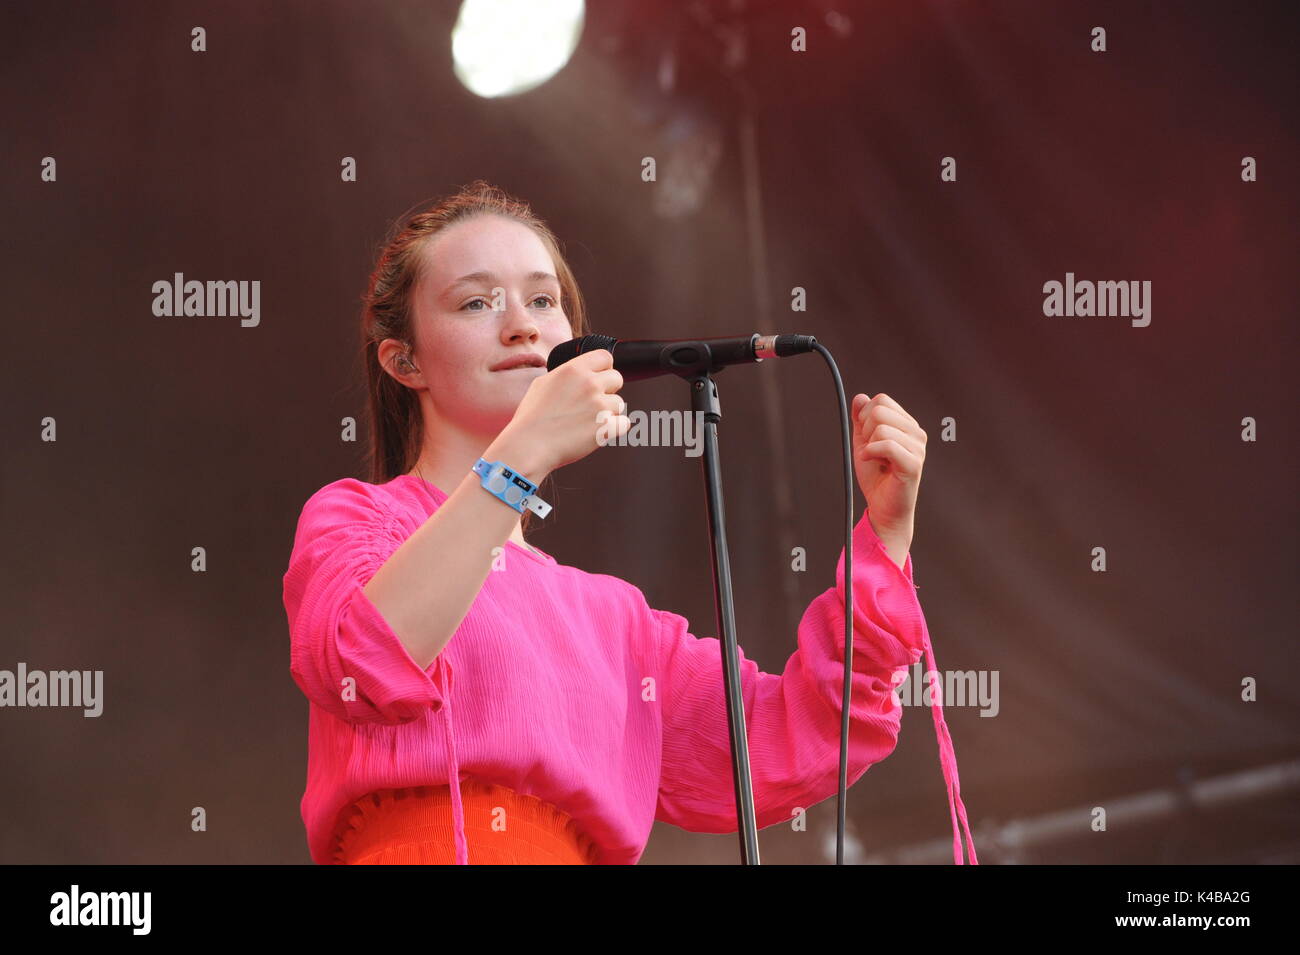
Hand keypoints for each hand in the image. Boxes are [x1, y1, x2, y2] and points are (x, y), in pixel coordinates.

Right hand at [490, 349, 629, 476]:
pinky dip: (613, 429)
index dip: (604, 368)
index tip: (600, 377)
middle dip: (608, 390)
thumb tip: (580, 372)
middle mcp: (589, 384)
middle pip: (617, 378)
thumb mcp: (543, 383)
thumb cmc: (531, 418)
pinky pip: (624, 423)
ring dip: (608, 412)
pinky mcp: (606, 427)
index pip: (605, 357)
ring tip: (586, 421)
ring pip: (619, 403)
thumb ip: (566, 374)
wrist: (529, 446)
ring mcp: (600, 406)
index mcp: (574, 370)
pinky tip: (595, 432)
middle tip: (592, 403)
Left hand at [852, 392, 925, 563]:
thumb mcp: (863, 443)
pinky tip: (873, 463)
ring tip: (876, 461)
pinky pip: (886, 444)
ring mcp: (918, 447)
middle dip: (865, 431)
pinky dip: (870, 453)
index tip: (866, 438)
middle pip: (879, 410)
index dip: (864, 416)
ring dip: (868, 445)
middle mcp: (916, 433)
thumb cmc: (876, 478)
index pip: (881, 400)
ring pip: (881, 427)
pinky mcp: (914, 463)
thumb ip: (861, 421)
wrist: (883, 508)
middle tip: (871, 451)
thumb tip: (860, 397)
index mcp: (907, 425)